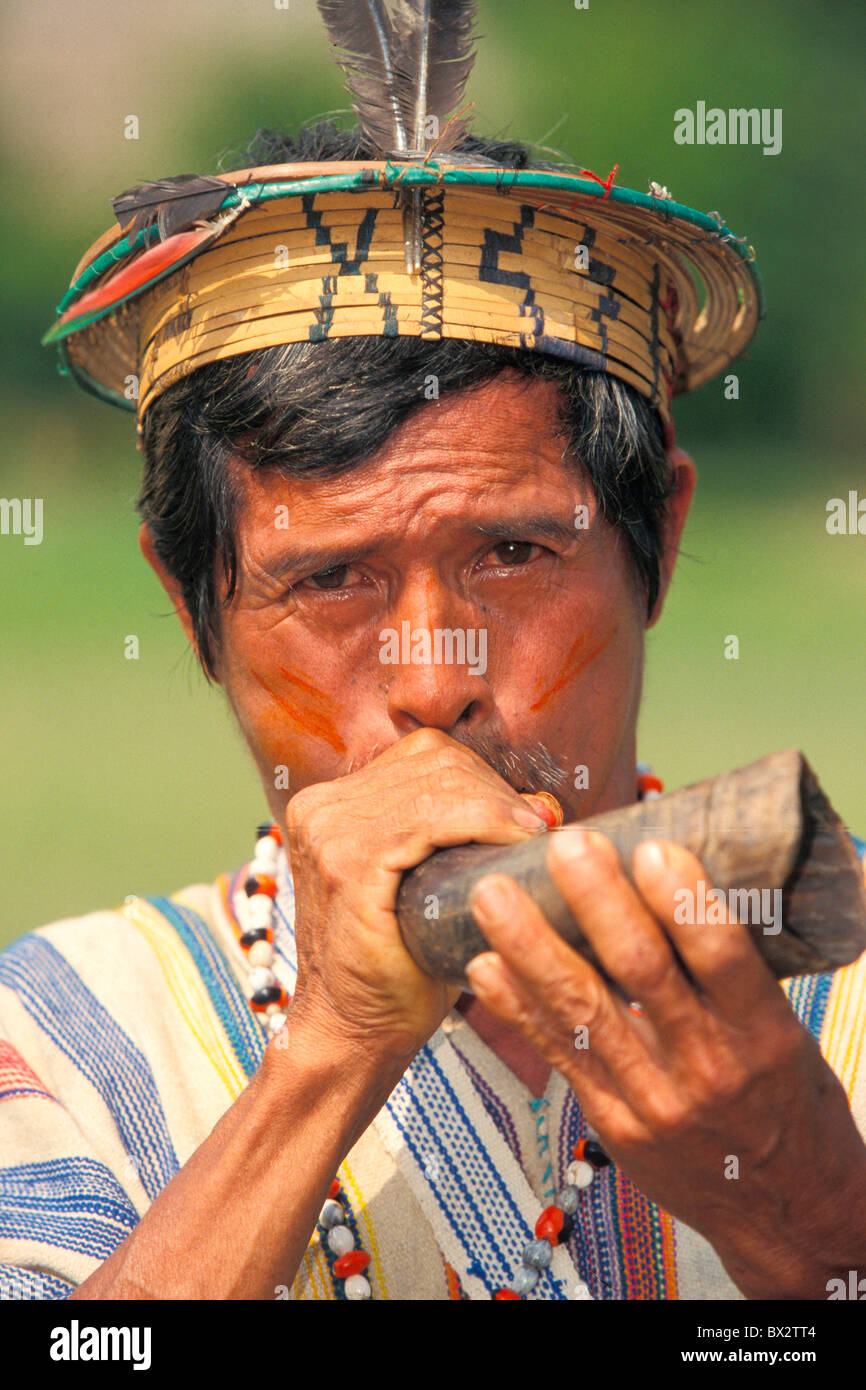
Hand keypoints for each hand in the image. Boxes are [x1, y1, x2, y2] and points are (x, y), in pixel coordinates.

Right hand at [284, 727, 549, 1070]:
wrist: (356, 1034)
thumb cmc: (404, 964)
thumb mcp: (435, 883)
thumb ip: (472, 834)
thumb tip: (545, 805)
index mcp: (333, 801)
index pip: (427, 754)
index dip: (484, 779)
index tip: (523, 820)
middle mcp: (320, 806)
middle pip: (434, 760)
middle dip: (496, 791)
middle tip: (536, 832)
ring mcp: (325, 830)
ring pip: (438, 783)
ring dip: (497, 806)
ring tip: (531, 838)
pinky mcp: (345, 863)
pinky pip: (427, 819)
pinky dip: (481, 822)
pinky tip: (512, 841)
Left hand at [464, 829, 865, 1297]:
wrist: (783, 1211)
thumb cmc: (785, 1103)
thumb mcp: (783, 1033)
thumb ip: (731, 975)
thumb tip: (669, 884)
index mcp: (763, 1035)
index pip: (724, 956)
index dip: (684, 899)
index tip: (651, 844)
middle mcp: (708, 1067)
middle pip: (643, 972)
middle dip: (597, 902)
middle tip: (564, 846)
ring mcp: (654, 1100)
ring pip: (583, 1011)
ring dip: (531, 946)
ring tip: (493, 896)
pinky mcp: (614, 1122)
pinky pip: (560, 1055)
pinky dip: (516, 1007)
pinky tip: (484, 966)